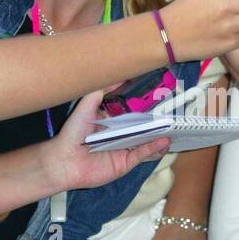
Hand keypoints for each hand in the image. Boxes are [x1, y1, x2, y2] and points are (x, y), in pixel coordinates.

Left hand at [42, 90, 170, 191]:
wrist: (64, 161)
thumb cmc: (73, 132)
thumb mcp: (86, 105)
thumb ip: (101, 91)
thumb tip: (119, 77)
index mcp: (112, 120)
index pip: (133, 109)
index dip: (146, 103)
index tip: (160, 93)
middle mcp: (120, 134)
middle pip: (143, 125)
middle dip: (158, 119)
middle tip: (173, 110)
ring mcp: (124, 148)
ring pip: (147, 141)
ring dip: (160, 134)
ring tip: (174, 126)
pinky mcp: (126, 162)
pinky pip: (143, 154)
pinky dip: (154, 148)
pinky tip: (164, 140)